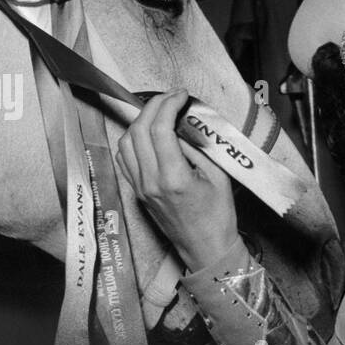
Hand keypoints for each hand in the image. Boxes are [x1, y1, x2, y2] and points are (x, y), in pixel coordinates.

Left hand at [116, 90, 237, 270]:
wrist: (206, 250)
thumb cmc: (218, 218)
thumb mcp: (218, 177)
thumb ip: (198, 149)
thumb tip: (184, 124)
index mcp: (173, 178)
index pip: (159, 129)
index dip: (168, 104)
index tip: (181, 95)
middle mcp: (150, 182)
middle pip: (139, 130)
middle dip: (154, 106)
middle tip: (171, 98)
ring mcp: (140, 188)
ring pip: (127, 142)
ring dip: (141, 121)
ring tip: (160, 113)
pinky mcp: (137, 193)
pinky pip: (125, 158)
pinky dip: (133, 140)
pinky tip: (149, 135)